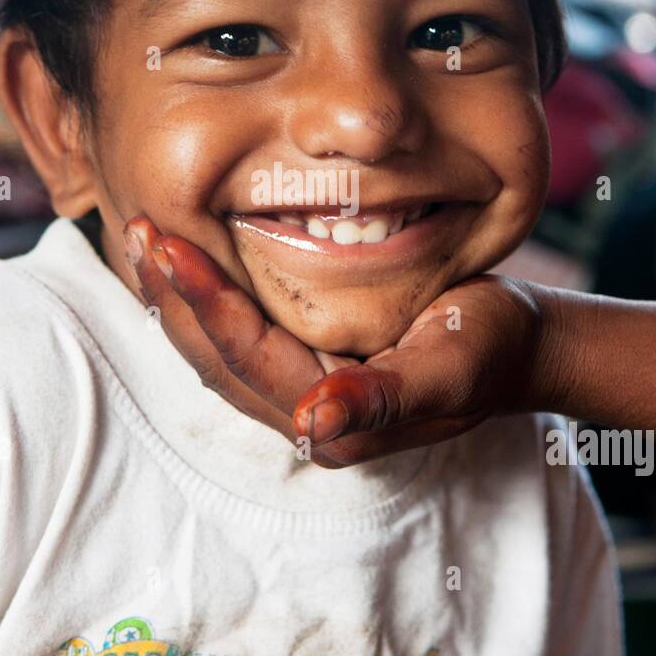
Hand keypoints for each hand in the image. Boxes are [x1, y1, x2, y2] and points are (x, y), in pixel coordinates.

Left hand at [123, 215, 547, 468]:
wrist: (518, 348)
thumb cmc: (491, 347)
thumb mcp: (451, 366)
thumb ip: (386, 400)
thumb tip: (314, 427)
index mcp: (333, 425)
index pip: (247, 359)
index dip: (204, 303)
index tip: (167, 244)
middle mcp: (305, 420)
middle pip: (215, 361)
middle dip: (173, 298)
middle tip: (138, 228)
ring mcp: (300, 398)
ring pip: (217, 353)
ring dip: (178, 299)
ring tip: (144, 239)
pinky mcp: (302, 372)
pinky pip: (236, 341)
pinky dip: (204, 301)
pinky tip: (182, 262)